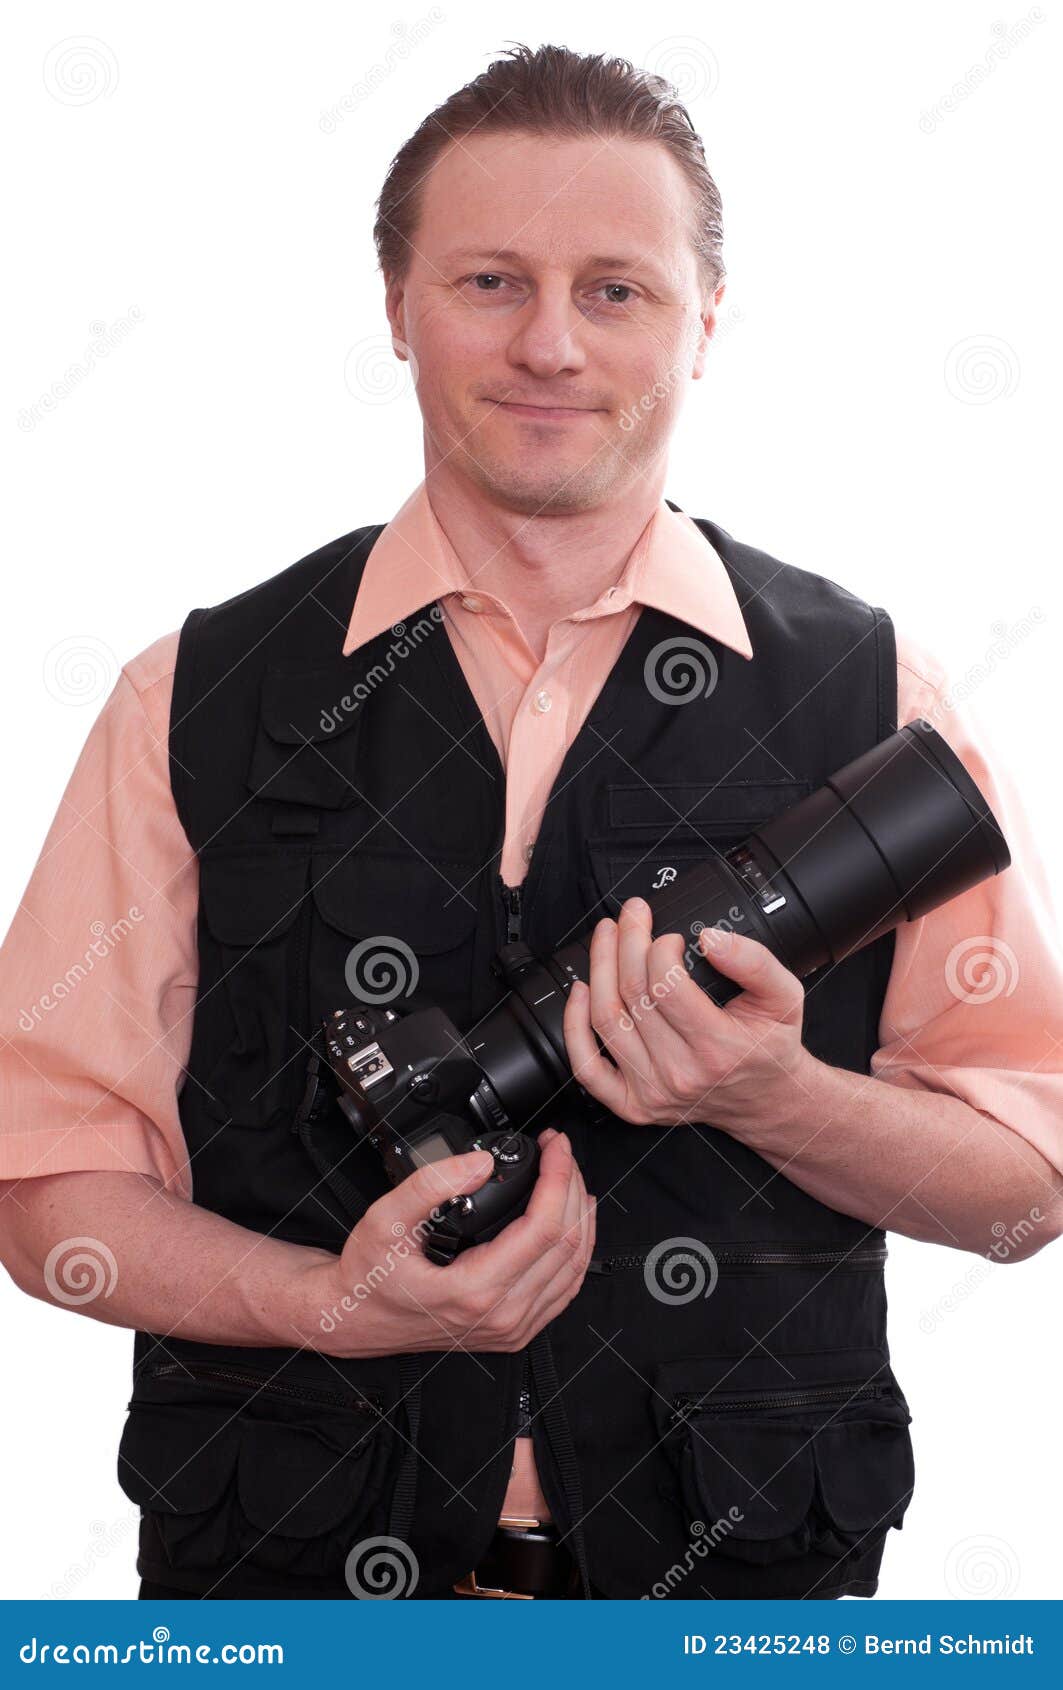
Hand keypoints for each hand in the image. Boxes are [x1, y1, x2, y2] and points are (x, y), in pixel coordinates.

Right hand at [304, 1128, 595, 1358]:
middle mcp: (503, 1315)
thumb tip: (481, 1162)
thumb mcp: (386, 1218)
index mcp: (476, 1290)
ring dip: (581, 1216)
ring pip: (575, 1267)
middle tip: (561, 1152)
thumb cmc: (370, 1275)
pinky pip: (565, 1289)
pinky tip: (572, 1221)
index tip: (553, 1146)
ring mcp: (513, 1327)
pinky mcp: (516, 1330)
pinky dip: (577, 1249)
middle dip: (572, 1187)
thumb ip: (431, 1185)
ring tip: (570, 1176)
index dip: (558, 1178)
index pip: (544, 1228)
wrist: (356, 1318)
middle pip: (567, 1244)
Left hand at [562, 897, 810, 1130]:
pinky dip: (574, 1026)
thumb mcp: (785, 997)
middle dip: (626, 942)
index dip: (661, 948)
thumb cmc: (770, 1047)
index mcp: (718, 1047)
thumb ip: (755, 962)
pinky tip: (581, 990)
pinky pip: (587, 1066)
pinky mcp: (632, 1104)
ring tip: (607, 936)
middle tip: (631, 915)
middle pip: (633, 994)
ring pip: (606, 1019)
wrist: (765, 1100)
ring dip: (599, 967)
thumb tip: (711, 938)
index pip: (667, 985)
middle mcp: (680, 1072)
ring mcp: (652, 1090)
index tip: (670, 935)